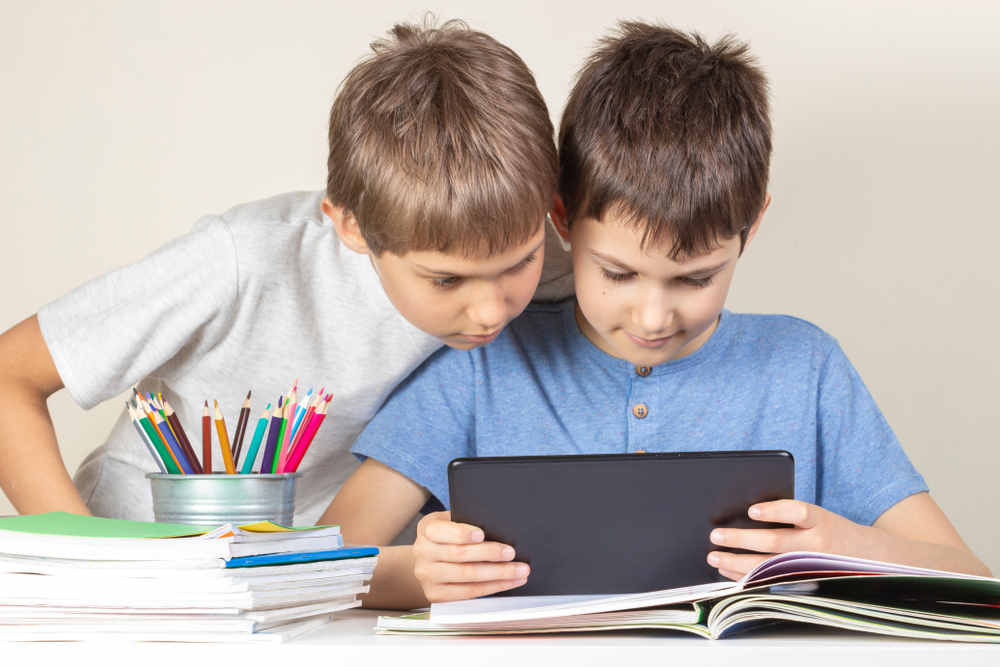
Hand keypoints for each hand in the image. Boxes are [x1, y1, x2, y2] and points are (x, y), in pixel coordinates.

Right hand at [412, 511, 528, 602]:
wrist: (430, 561)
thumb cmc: (449, 537)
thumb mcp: (451, 523)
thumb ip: (467, 523)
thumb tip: (499, 528)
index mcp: (427, 528)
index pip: (441, 531)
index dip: (462, 533)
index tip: (482, 534)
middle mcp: (423, 552)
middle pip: (459, 554)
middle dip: (489, 553)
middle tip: (512, 553)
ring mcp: (428, 575)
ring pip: (468, 575)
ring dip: (498, 573)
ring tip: (519, 570)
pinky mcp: (436, 595)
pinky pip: (469, 592)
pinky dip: (493, 586)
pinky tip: (509, 582)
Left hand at [706, 499, 867, 579]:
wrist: (867, 556)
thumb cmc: (831, 531)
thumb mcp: (818, 516)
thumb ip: (790, 516)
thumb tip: (743, 515)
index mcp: (819, 519)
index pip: (798, 511)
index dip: (775, 511)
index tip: (752, 510)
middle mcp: (815, 543)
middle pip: (774, 541)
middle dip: (741, 539)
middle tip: (715, 535)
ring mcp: (809, 565)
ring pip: (769, 565)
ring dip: (737, 561)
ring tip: (715, 556)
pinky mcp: (804, 580)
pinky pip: (772, 580)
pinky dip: (750, 577)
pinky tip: (734, 572)